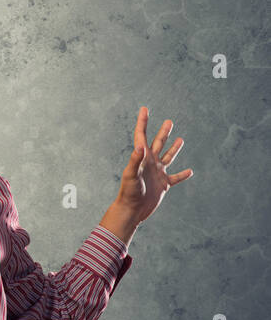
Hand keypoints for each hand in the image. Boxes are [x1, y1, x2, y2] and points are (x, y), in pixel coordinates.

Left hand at [115, 107, 193, 226]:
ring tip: (181, 139)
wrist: (132, 210)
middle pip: (158, 143)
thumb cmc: (129, 192)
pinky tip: (190, 171)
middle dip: (163, 132)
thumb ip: (135, 160)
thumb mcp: (131, 175)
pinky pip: (175, 178)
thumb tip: (141, 145)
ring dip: (174, 148)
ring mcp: (157, 173)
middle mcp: (150, 163)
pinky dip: (183, 175)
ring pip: (168, 157)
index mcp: (142, 158)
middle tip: (169, 121)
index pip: (141, 135)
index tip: (145, 109)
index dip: (143, 122)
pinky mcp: (164, 184)